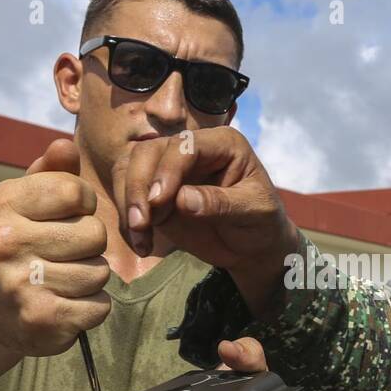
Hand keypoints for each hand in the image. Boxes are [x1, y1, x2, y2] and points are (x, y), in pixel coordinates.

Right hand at [0, 139, 110, 355]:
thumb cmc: (23, 243)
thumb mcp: (28, 201)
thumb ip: (52, 171)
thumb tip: (66, 144)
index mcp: (2, 204)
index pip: (76, 191)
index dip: (84, 205)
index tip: (66, 217)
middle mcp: (4, 242)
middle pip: (95, 233)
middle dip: (90, 245)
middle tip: (62, 255)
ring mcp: (21, 284)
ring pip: (100, 272)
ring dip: (90, 278)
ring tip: (61, 279)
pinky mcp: (41, 320)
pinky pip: (100, 306)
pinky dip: (91, 307)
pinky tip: (66, 304)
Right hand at [119, 128, 299, 314]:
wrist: (253, 247)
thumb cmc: (262, 222)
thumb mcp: (254, 211)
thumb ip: (221, 203)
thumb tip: (182, 200)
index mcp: (221, 143)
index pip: (184, 146)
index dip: (167, 170)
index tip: (158, 201)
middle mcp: (191, 149)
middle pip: (148, 152)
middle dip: (139, 186)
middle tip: (141, 223)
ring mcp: (169, 170)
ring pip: (131, 169)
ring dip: (129, 202)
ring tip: (140, 237)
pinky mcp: (156, 194)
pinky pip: (130, 197)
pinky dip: (128, 220)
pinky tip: (141, 244)